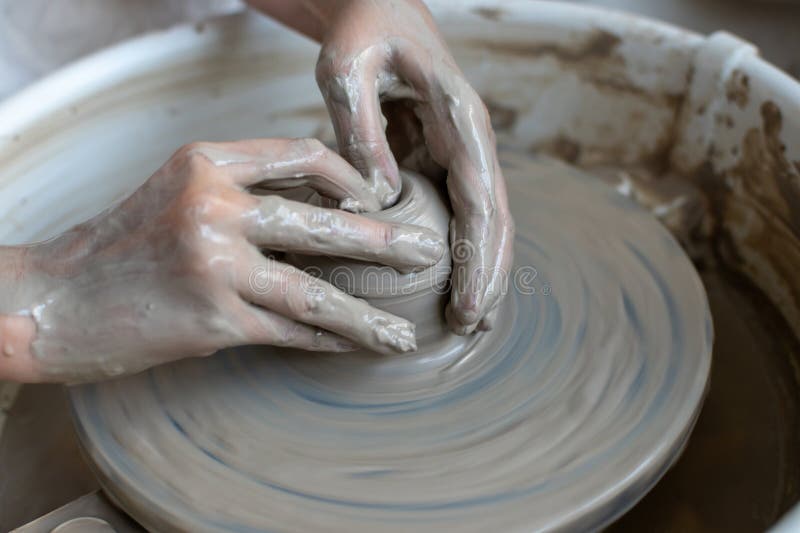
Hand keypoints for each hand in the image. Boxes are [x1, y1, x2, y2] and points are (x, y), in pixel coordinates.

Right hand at [11, 138, 443, 381]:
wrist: (58, 299)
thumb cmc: (124, 243)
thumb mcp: (178, 189)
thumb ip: (245, 188)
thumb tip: (325, 207)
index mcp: (208, 163)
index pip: (303, 155)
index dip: (351, 178)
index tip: (379, 201)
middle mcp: (215, 207)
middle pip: (325, 225)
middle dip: (386, 243)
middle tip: (429, 254)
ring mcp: (215, 265)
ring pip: (316, 293)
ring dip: (368, 316)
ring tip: (405, 332)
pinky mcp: (213, 321)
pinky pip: (289, 332)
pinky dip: (328, 342)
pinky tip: (358, 348)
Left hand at [250, 0, 514, 333]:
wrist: (379, 8)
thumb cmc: (363, 32)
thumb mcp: (347, 69)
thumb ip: (360, 129)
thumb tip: (375, 199)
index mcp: (459, 116)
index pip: (480, 198)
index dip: (479, 256)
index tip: (468, 303)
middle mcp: (471, 138)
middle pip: (495, 217)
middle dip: (489, 275)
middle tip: (471, 327)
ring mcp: (461, 150)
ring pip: (484, 219)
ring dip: (483, 270)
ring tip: (471, 322)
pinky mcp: (443, 159)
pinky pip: (459, 211)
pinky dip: (461, 250)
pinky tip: (452, 284)